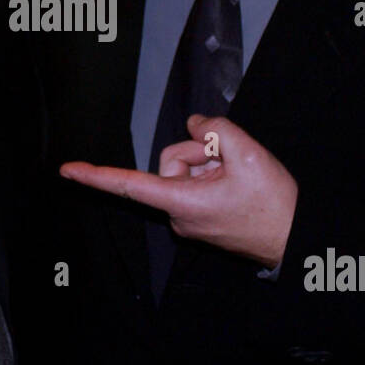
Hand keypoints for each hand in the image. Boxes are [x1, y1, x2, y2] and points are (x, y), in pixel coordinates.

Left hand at [60, 115, 297, 267]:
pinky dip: (214, 176)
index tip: (67, 171)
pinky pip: (196, 185)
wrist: (297, 238)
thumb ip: (214, 130)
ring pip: (185, 172)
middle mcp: (178, 216)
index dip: (96, 176)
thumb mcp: (248, 153)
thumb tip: (194, 126)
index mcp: (181, 203)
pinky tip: (237, 183)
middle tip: (230, 161)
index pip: (129, 185)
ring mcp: (188, 221)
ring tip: (239, 176)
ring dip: (210, 164)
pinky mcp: (200, 221)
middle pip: (171, 163)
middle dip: (198, 152)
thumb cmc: (273, 204)